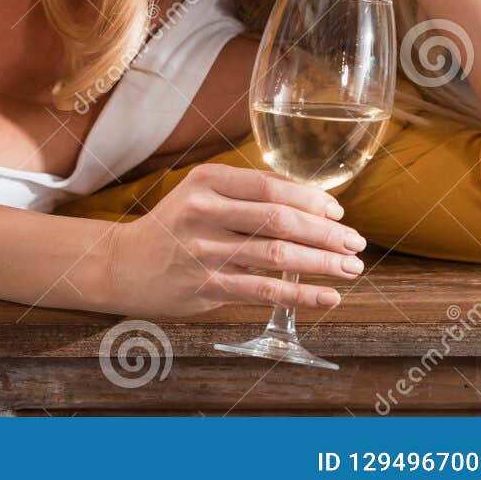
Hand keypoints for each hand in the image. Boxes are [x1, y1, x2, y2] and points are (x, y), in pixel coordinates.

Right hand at [101, 161, 368, 318]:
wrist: (125, 264)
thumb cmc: (175, 226)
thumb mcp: (202, 195)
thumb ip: (247, 194)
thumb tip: (312, 204)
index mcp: (207, 182)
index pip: (271, 187)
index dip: (311, 200)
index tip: (338, 213)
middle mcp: (204, 212)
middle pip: (279, 220)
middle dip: (325, 232)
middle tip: (355, 243)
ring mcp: (203, 251)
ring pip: (276, 256)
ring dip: (321, 263)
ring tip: (350, 268)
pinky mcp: (206, 286)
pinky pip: (264, 291)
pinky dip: (301, 295)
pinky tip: (328, 296)